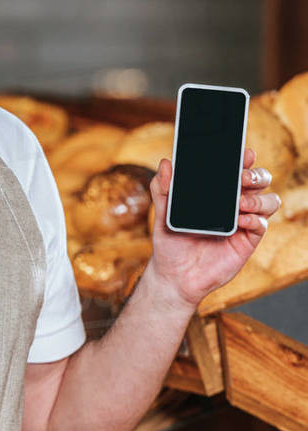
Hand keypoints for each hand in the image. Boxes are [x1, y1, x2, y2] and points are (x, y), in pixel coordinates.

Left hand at [147, 146, 281, 309]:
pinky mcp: (247, 241)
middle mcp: (234, 204)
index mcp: (217, 193)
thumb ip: (163, 190)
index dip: (243, 159)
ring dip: (258, 198)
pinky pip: (261, 225)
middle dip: (256, 175)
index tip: (243, 153)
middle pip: (259, 181)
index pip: (236, 170)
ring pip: (268, 201)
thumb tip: (165, 164)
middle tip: (242, 177)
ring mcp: (243, 222)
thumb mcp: (162, 214)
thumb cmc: (170, 243)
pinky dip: (254, 219)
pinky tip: (239, 220)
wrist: (173, 276)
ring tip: (239, 202)